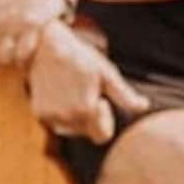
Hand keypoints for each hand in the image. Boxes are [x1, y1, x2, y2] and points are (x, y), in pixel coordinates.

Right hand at [26, 23, 148, 143]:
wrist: (47, 46)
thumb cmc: (81, 57)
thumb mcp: (107, 74)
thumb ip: (125, 95)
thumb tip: (145, 107)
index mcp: (86, 110)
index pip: (102, 137)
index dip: (105, 119)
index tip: (101, 99)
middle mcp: (66, 117)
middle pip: (86, 132)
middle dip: (90, 117)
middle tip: (85, 91)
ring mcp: (50, 116)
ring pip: (71, 129)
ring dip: (75, 116)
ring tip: (73, 90)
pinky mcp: (39, 112)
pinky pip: (56, 122)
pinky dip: (60, 112)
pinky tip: (61, 91)